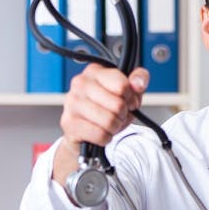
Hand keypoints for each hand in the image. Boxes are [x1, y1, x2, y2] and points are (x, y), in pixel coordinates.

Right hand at [52, 64, 147, 186]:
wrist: (83, 132)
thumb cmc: (105, 110)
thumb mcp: (127, 93)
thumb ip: (138, 81)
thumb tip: (139, 84)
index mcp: (95, 71)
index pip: (123, 85)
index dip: (131, 98)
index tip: (127, 102)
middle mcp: (80, 83)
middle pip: (118, 105)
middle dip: (122, 115)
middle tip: (117, 116)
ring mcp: (72, 103)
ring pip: (109, 121)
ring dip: (114, 128)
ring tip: (108, 125)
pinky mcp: (70, 123)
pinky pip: (100, 134)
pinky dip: (105, 138)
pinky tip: (100, 132)